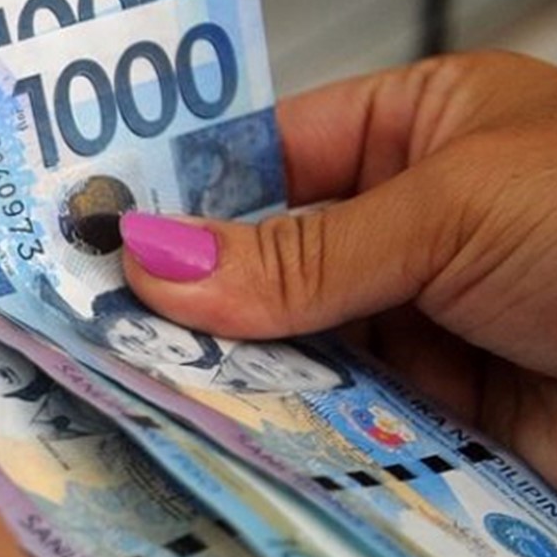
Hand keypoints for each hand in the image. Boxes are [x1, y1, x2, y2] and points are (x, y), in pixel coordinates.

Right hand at [119, 51, 556, 495]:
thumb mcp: (454, 209)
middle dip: (198, 291)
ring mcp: (419, 316)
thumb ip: (302, 251)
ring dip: (234, 364)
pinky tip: (225, 427)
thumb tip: (161, 259)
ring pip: (292, 341)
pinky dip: (284, 424)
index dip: (187, 190)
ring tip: (144, 375)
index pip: (272, 152)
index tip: (104, 229)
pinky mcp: (431, 405)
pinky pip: (333, 410)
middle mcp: (412, 221)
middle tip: (103, 316)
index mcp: (424, 128)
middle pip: (270, 256)